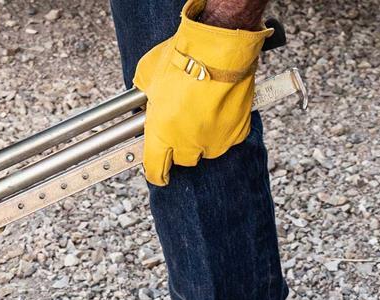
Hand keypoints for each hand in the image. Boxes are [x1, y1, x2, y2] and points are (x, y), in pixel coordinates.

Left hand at [133, 0, 272, 185]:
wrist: (219, 48)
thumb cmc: (181, 59)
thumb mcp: (147, 78)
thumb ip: (143, 97)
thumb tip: (142, 100)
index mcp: (161, 134)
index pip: (155, 170)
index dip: (155, 172)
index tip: (157, 171)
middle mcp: (188, 143)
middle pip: (182, 159)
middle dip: (178, 146)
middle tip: (179, 125)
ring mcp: (214, 140)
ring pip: (206, 151)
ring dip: (201, 139)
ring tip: (200, 114)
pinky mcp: (237, 132)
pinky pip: (227, 139)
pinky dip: (222, 130)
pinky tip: (218, 111)